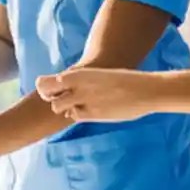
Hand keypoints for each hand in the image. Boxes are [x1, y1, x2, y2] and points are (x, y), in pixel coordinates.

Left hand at [35, 68, 158, 121]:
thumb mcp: (97, 74)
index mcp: (78, 73)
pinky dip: (77, 114)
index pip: (46, 82)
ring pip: (59, 107)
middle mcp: (77, 87)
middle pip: (48, 96)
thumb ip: (81, 80)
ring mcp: (84, 101)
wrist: (144, 90)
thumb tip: (66, 84)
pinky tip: (88, 110)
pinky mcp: (93, 114)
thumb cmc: (121, 79)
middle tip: (60, 99)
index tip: (50, 90)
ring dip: (64, 107)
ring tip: (76, 104)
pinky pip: (75, 116)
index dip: (45, 87)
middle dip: (52, 98)